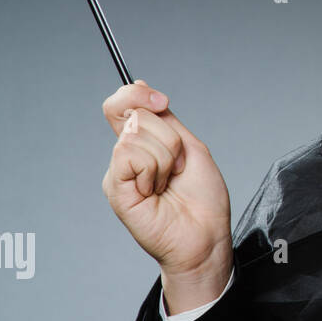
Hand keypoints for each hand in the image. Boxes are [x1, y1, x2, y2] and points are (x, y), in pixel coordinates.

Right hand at [101, 80, 232, 310]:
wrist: (206, 235)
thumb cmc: (202, 198)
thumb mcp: (189, 146)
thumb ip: (164, 119)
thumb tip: (139, 85)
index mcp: (142, 143)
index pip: (122, 104)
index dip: (138, 95)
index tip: (163, 102)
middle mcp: (126, 155)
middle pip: (135, 115)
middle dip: (169, 137)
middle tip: (177, 166)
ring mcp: (118, 172)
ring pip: (137, 135)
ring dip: (165, 157)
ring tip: (169, 182)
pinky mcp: (115, 189)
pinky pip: (129, 156)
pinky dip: (153, 170)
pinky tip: (156, 191)